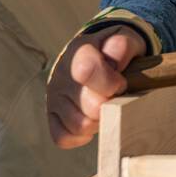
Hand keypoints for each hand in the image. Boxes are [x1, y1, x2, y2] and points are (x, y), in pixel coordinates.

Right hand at [46, 24, 145, 148]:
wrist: (98, 56)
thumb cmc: (114, 51)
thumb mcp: (123, 39)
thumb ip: (121, 46)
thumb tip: (114, 65)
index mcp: (78, 52)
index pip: (86, 72)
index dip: (111, 84)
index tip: (121, 84)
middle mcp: (61, 75)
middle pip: (90, 106)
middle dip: (111, 106)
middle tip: (117, 98)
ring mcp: (54, 97)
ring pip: (79, 125)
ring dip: (99, 122)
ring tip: (106, 109)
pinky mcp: (52, 116)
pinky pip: (63, 138)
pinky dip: (80, 136)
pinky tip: (93, 123)